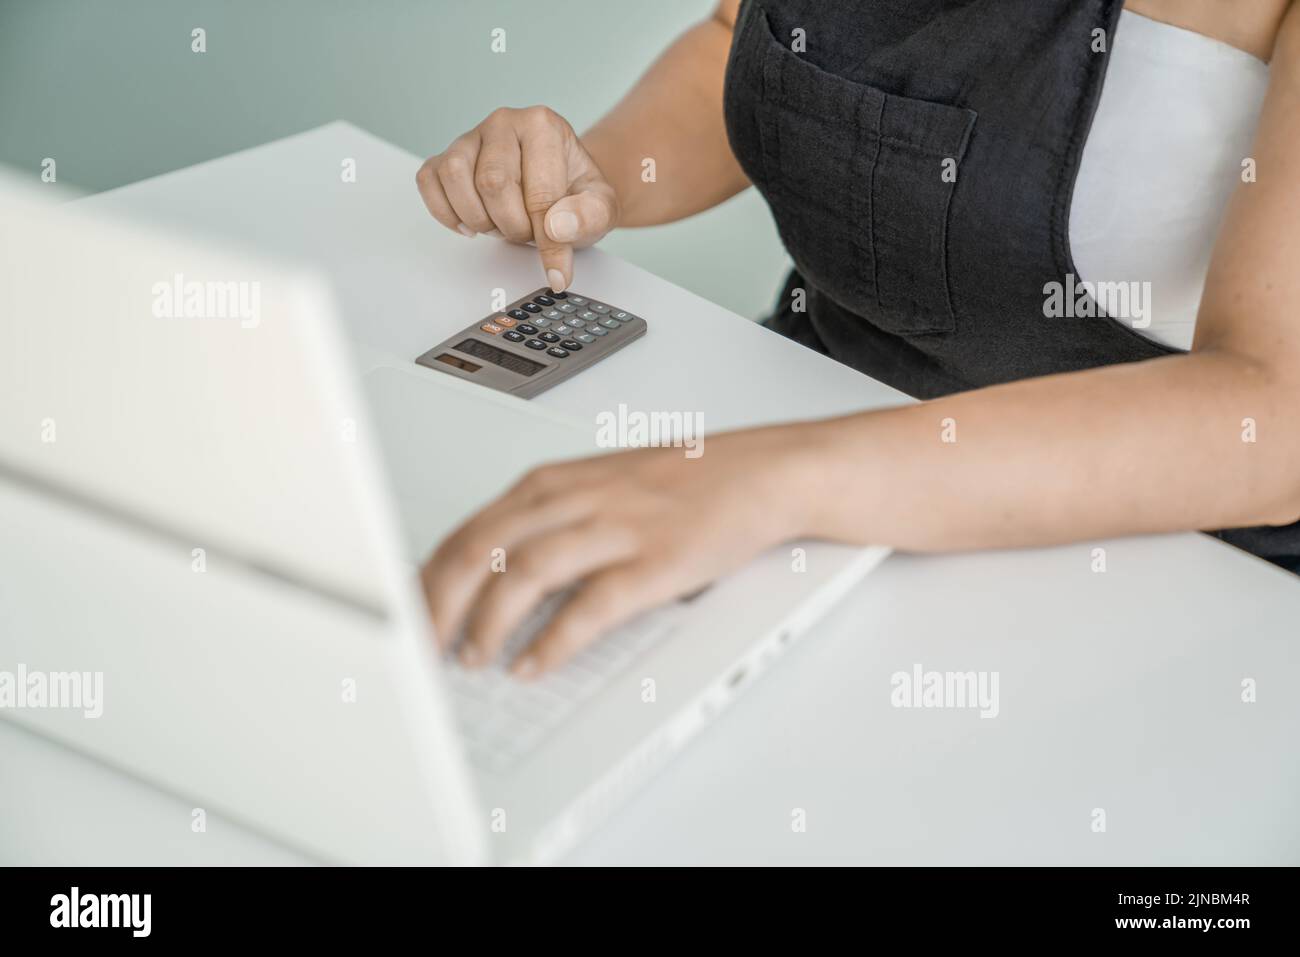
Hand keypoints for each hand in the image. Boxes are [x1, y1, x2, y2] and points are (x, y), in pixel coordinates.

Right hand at [414, 106, 619, 291]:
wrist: (561, 185)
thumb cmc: (575, 193)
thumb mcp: (600, 208)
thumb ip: (589, 217)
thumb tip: (558, 226)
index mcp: (543, 126)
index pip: (538, 191)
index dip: (547, 241)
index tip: (557, 273)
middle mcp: (504, 123)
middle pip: (492, 183)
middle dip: (512, 225)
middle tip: (528, 233)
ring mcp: (470, 138)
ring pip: (455, 178)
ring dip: (478, 218)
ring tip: (501, 224)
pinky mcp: (446, 156)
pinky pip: (429, 181)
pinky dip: (446, 211)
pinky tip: (471, 223)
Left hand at [419, 425, 814, 678]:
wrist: (761, 472)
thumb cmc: (682, 482)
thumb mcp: (597, 486)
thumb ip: (544, 521)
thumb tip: (486, 576)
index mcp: (552, 482)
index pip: (466, 530)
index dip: (426, 580)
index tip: (406, 616)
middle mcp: (575, 498)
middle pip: (481, 548)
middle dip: (440, 604)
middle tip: (422, 646)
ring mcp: (616, 527)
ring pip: (525, 573)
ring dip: (488, 623)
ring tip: (472, 659)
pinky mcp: (655, 560)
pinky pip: (591, 605)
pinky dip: (555, 640)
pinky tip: (535, 664)